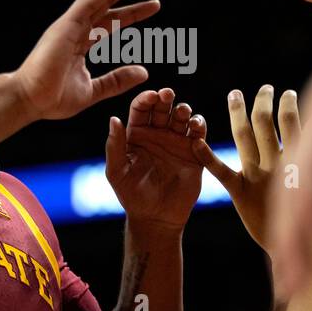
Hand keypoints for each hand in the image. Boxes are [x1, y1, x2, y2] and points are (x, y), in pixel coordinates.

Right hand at [14, 0, 157, 119]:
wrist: (29, 101)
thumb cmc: (53, 98)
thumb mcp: (93, 90)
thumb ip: (117, 80)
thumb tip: (145, 72)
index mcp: (81, 42)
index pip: (111, 22)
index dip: (133, 12)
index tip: (155, 5)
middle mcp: (76, 29)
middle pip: (105, 1)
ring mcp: (69, 25)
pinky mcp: (65, 25)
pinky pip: (88, 3)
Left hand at [106, 88, 206, 230]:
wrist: (155, 217)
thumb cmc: (131, 195)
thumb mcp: (117, 171)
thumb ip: (114, 146)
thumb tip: (113, 119)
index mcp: (137, 134)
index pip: (141, 109)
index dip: (145, 99)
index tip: (151, 96)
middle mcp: (157, 134)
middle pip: (163, 108)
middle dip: (166, 98)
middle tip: (168, 94)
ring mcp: (176, 142)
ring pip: (182, 118)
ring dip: (183, 110)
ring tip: (182, 113)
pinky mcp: (194, 153)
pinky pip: (199, 135)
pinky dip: (199, 126)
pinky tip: (195, 128)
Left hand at [194, 84, 299, 253]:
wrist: (299, 251)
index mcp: (300, 161)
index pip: (294, 122)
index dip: (289, 104)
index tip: (288, 94)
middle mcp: (278, 165)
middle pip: (266, 122)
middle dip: (263, 101)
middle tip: (264, 89)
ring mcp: (257, 177)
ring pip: (244, 136)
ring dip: (238, 112)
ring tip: (235, 95)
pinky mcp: (240, 193)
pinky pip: (221, 171)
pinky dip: (206, 156)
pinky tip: (194, 141)